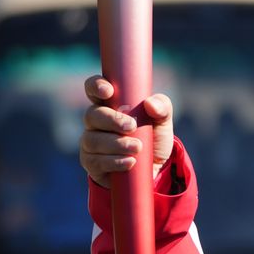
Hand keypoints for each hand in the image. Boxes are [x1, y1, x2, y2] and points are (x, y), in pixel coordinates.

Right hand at [79, 74, 174, 188]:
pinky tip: (130, 162)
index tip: (109, 91)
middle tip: (132, 126)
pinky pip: (95, 161)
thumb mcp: (163, 121)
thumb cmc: (153, 137)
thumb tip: (150, 104)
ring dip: (117, 144)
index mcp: (109, 104)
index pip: (93, 88)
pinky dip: (114, 162)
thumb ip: (162, 107)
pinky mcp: (91, 163)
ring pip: (93, 140)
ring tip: (137, 148)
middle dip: (112, 120)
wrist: (154, 168)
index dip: (96, 86)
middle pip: (92, 115)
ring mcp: (90, 142)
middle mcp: (95, 121)